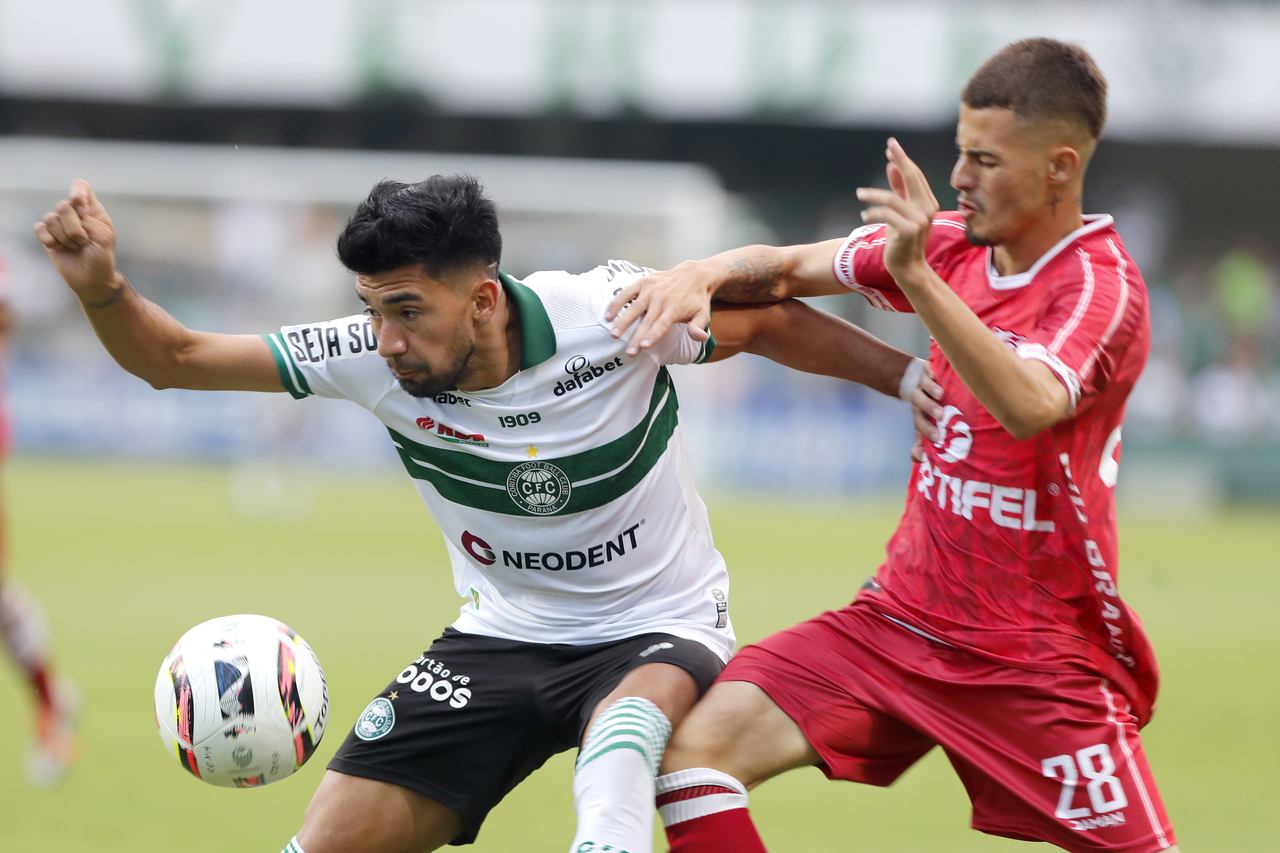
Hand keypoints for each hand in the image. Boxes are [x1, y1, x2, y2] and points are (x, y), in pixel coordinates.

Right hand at [33, 181, 119, 301]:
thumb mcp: (104, 237)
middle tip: (84, 241)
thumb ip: (90, 220)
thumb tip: (72, 211)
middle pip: (63, 205)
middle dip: (73, 227)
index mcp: (92, 211)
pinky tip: (60, 248)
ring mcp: (59, 224)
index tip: (81, 208)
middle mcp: (74, 214)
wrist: (91, 280)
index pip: (81, 186)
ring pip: (50, 218)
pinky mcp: (47, 236)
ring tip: (75, 247)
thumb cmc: (102, 258)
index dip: (77, 193)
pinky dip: (51, 241)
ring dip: (65, 238)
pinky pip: (40, 229)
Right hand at [604, 260, 715, 356]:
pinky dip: (617, 303)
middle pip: (646, 320)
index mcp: (675, 309)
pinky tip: (608, 315)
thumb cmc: (696, 299)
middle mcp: (661, 299)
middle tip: (629, 351)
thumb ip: (698, 327)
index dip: (652, 335)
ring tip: (614, 334)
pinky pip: (627, 293)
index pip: (662, 325)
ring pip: (634, 307)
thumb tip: (700, 338)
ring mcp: (651, 290)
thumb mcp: (703, 314)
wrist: (693, 274)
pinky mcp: (643, 282)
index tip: (643, 346)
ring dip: (623, 321)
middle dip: (636, 337)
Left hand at [856, 138, 938, 280]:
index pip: (915, 175)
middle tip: (888, 146)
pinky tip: (864, 216)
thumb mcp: (899, 211)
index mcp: (927, 201)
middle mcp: (927, 208)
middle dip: (900, 159)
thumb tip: (892, 165)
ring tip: (860, 194)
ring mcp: (919, 219)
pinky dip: (873, 213)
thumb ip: (898, 189)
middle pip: (912, 177)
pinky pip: (887, 215)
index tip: (891, 145)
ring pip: (892, 198)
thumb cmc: (902, 239)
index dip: (903, 159)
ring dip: (873, 194)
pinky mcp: (909, 230)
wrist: (908, 267)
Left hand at [908, 363, 943, 462]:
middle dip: (928, 409)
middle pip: (918, 403)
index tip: (937, 439)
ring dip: (930, 389)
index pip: (919, 421)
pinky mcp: (928, 367)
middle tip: (940, 416)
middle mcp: (919, 397)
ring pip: (923, 385)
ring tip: (940, 394)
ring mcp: (923, 381)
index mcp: (919, 412)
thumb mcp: (926, 424)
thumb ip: (922, 441)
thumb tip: (916, 458)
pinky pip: (928, 368)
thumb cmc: (928, 407)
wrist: (918, 378)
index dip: (926, 430)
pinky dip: (932, 370)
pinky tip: (938, 374)